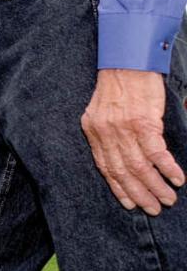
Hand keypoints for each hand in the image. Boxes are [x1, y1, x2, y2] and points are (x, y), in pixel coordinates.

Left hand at [81, 68, 183, 214]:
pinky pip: (156, 153)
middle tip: (154, 208)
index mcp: (93, 130)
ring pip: (139, 166)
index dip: (118, 188)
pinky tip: (177, 179)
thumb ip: (107, 133)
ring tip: (168, 199)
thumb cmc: (118, 85)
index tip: (129, 204)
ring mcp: (123, 128)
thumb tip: (121, 156)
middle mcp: (105, 132)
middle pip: (122, 171)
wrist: (127, 61)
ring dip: (156, 186)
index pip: (104, 167)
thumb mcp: (102, 111)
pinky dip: (167, 168)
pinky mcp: (143, 122)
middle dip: (139, 193)